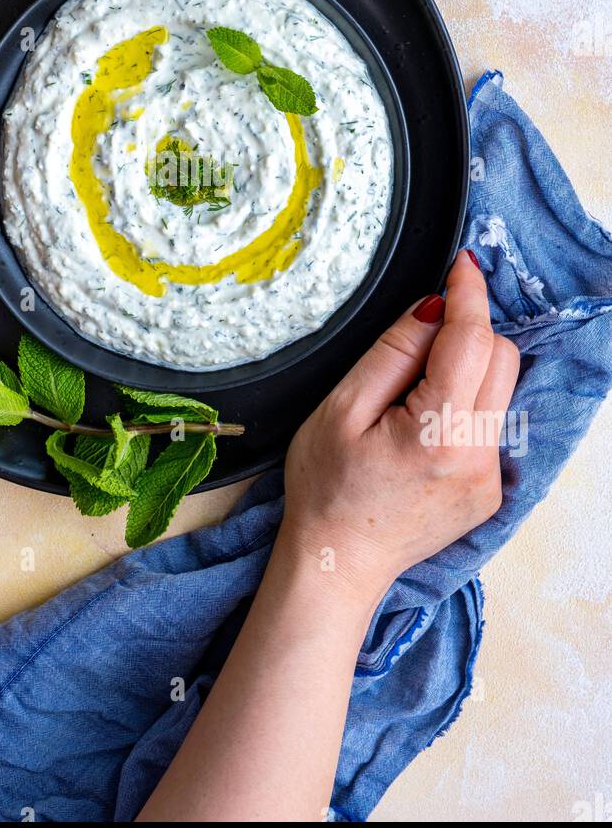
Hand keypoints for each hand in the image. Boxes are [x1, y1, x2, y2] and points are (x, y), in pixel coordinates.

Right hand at [282, 250, 518, 601]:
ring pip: (501, 387)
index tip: (462, 263)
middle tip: (412, 347)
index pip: (473, 341)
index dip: (469, 294)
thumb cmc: (326, 489)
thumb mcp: (341, 409)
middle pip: (501, 358)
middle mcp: (479, 457)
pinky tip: (421, 425)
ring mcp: (491, 477)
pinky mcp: (490, 488)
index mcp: (440, 434)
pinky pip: (491, 421)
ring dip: (467, 369)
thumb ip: (393, 352)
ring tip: (409, 395)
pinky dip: (465, 403)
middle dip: (467, 333)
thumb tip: (434, 308)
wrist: (337, 564)